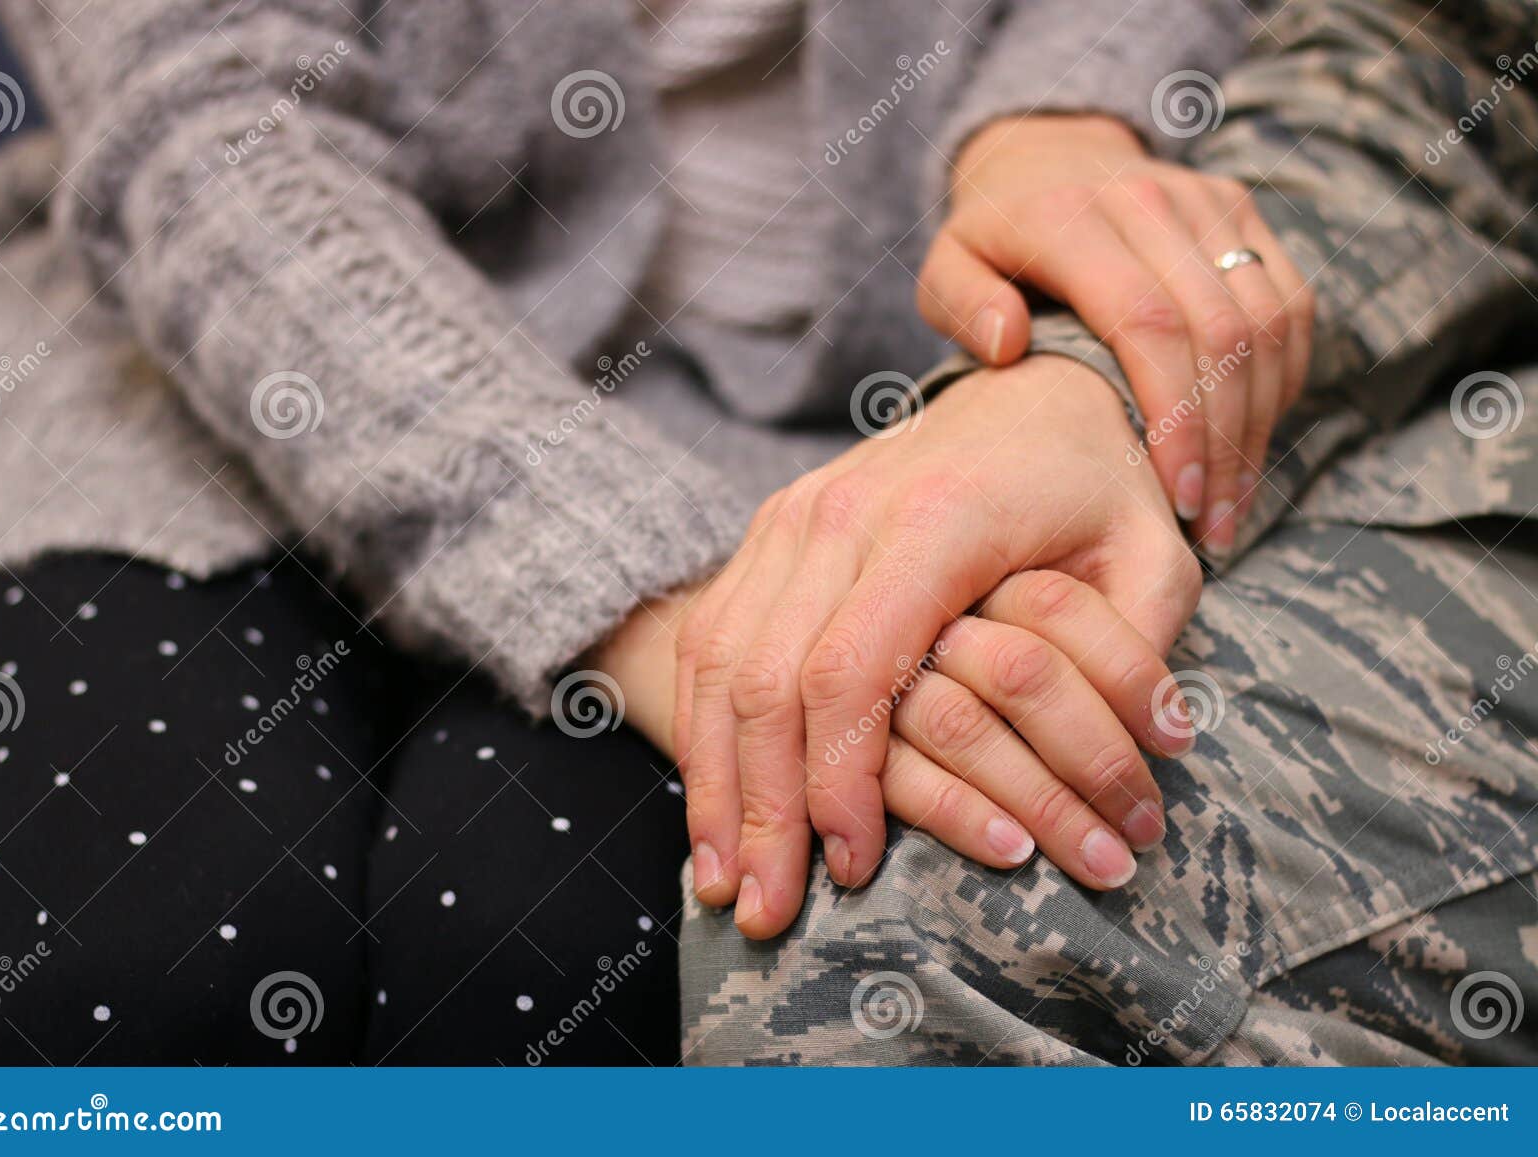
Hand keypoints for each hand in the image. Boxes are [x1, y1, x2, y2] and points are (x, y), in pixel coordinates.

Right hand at [669, 357, 1202, 937]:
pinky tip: (715, 812)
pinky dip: (706, 734)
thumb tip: (1149, 754)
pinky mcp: (770, 533)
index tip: (850, 871)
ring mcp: (793, 517)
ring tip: (725, 885)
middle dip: (762, 811)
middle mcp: (843, 512)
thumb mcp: (1155, 553)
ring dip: (718, 785)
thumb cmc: (1098, 488)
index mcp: (936, 520)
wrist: (1029, 393)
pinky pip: (713, 642)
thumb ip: (1144, 648)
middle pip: (768, 681)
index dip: (838, 782)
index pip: (851, 669)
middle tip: (766, 914)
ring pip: (723, 666)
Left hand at [916, 113, 1313, 554]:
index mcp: (1068, 218)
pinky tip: (1248, 443)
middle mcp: (1147, 197)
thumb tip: (1007, 344)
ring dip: (1260, 424)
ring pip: (1268, 322)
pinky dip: (1280, 381)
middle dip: (1225, 442)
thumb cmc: (991, 244)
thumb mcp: (944, 269)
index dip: (1175, 420)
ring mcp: (1204, 198)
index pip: (1148, 325)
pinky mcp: (1241, 208)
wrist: (1043, 159)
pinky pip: (1288, 302)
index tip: (1175, 500)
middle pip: (1220, 333)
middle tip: (1213, 528)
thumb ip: (961, 305)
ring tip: (1234, 505)